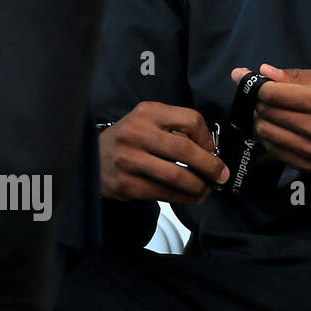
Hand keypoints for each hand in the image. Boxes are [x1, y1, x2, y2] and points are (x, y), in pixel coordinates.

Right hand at [100, 101, 228, 203]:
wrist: (90, 157)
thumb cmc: (130, 140)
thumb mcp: (149, 121)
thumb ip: (176, 129)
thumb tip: (211, 152)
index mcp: (148, 112)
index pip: (191, 119)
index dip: (208, 138)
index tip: (213, 151)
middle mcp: (136, 133)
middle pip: (185, 149)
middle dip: (209, 165)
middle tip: (220, 175)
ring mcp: (128, 159)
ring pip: (176, 175)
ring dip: (198, 186)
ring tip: (206, 189)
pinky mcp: (125, 183)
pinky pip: (163, 192)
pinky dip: (183, 197)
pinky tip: (190, 197)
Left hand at [230, 64, 310, 175]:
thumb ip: (297, 76)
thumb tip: (264, 71)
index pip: (274, 94)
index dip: (256, 85)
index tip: (247, 78)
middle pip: (268, 113)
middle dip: (259, 101)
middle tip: (262, 94)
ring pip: (267, 133)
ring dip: (262, 119)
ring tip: (270, 110)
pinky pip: (276, 151)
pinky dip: (271, 137)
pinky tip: (279, 127)